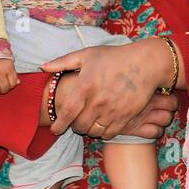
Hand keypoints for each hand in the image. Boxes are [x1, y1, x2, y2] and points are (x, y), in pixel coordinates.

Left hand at [41, 38, 173, 136]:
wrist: (146, 64)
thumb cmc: (115, 57)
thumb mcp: (88, 54)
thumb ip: (63, 62)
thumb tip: (42, 67)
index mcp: (85, 86)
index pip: (67, 112)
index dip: (59, 124)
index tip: (55, 129)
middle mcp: (97, 101)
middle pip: (80, 126)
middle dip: (75, 128)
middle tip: (75, 124)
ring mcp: (112, 110)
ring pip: (94, 131)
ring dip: (90, 130)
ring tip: (90, 124)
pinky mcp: (126, 117)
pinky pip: (110, 133)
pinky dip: (104, 133)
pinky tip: (103, 125)